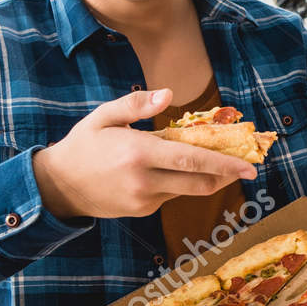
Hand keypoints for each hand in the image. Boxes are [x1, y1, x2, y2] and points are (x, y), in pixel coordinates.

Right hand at [31, 88, 257, 219]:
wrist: (58, 186)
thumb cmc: (83, 144)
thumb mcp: (104, 116)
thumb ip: (136, 104)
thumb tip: (168, 94)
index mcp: (138, 153)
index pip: (191, 159)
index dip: (224, 164)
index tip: (248, 166)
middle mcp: (144, 181)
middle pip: (199, 182)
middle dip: (226, 176)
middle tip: (247, 168)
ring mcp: (143, 200)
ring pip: (187, 190)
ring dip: (206, 178)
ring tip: (218, 164)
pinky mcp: (142, 211)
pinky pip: (170, 195)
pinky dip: (181, 183)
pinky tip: (176, 171)